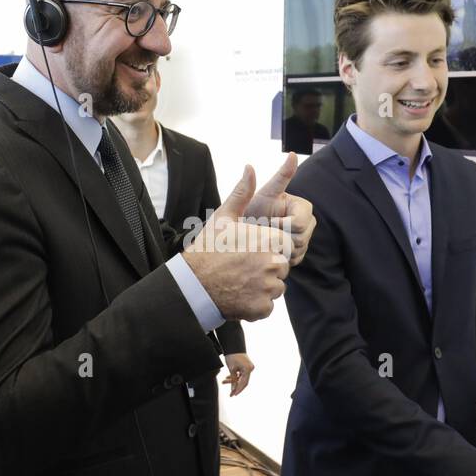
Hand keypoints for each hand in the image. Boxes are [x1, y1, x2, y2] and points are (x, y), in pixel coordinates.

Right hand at [183, 166, 291, 320]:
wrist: (191, 285)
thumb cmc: (207, 249)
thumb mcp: (223, 217)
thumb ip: (242, 193)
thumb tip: (250, 168)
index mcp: (268, 240)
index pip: (284, 245)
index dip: (268, 248)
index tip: (249, 251)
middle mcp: (273, 263)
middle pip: (281, 268)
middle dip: (266, 269)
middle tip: (242, 268)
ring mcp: (268, 287)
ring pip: (276, 288)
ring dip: (262, 287)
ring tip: (238, 281)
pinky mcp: (262, 308)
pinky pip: (267, 306)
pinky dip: (256, 304)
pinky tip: (238, 295)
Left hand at [222, 353, 254, 395]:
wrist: (233, 346)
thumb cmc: (232, 356)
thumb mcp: (231, 369)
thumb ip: (233, 380)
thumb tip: (233, 389)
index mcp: (248, 369)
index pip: (244, 383)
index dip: (238, 390)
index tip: (233, 395)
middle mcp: (250, 368)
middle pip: (243, 381)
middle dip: (235, 387)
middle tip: (230, 393)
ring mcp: (249, 367)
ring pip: (241, 378)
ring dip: (233, 380)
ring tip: (224, 381)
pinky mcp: (246, 366)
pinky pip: (241, 374)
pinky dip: (235, 376)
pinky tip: (227, 377)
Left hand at [237, 153, 315, 266]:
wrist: (236, 245)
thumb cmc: (237, 221)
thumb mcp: (238, 205)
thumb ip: (245, 188)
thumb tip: (248, 166)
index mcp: (288, 201)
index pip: (302, 209)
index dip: (288, 221)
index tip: (273, 222)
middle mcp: (298, 214)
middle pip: (305, 227)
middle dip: (286, 234)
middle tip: (265, 235)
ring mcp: (301, 232)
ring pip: (303, 242)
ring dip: (285, 246)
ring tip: (266, 243)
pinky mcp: (298, 248)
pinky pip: (299, 254)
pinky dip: (286, 256)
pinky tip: (272, 253)